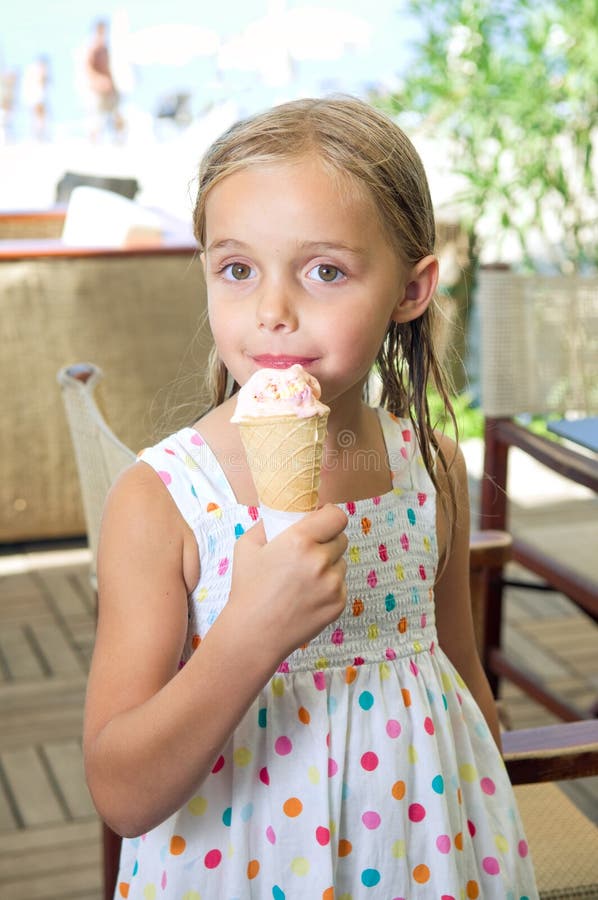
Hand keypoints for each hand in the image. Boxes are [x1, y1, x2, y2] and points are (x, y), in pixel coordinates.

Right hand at [227, 504, 347, 662]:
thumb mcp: (247, 547)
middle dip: (328, 541)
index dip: (330, 515)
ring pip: (341, 563)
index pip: (337, 516)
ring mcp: (333, 584)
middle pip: (341, 539)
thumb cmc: (248, 589)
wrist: (254, 633)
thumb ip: (267, 525)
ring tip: (304, 578)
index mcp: (300, 541)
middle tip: (310, 551)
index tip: (322, 520)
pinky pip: (341, 585)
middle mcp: (320, 560)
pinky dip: (329, 587)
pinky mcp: (339, 603)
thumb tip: (281, 516)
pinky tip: (307, 595)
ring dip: (329, 565)